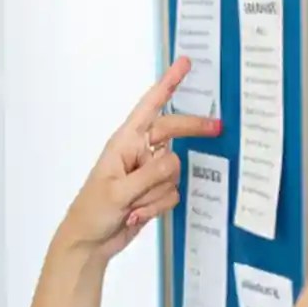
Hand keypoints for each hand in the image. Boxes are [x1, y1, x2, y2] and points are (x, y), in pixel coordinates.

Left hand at [56, 57, 222, 261]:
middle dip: (191, 133)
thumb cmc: (92, 211)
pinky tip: (136, 215)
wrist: (89, 242)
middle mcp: (137, 152)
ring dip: (155, 194)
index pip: (149, 107)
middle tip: (218, 128)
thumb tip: (174, 163)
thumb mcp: (118, 192)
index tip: (185, 64)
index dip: (167, 84)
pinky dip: (156, 207)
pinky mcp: (154, 192)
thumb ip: (149, 176)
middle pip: (173, 132)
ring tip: (131, 207)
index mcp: (123, 142)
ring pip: (174, 172)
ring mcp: (147, 173)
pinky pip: (172, 193)